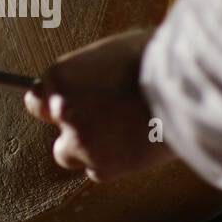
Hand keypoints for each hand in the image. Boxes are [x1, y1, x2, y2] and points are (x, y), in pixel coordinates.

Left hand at [24, 29, 174, 182]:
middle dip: (74, 126)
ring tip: (122, 136)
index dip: (57, 102)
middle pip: (55, 127)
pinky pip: (97, 171)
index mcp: (61, 76)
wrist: (184, 87)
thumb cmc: (155, 58)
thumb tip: (95, 74)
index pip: (38, 98)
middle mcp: (62, 109)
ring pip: (69, 155)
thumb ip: (93, 70)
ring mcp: (79, 140)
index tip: (75, 104)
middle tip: (104, 120)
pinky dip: (113, 164)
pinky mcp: (100, 166)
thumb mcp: (115, 51)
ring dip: (89, 149)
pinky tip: (135, 146)